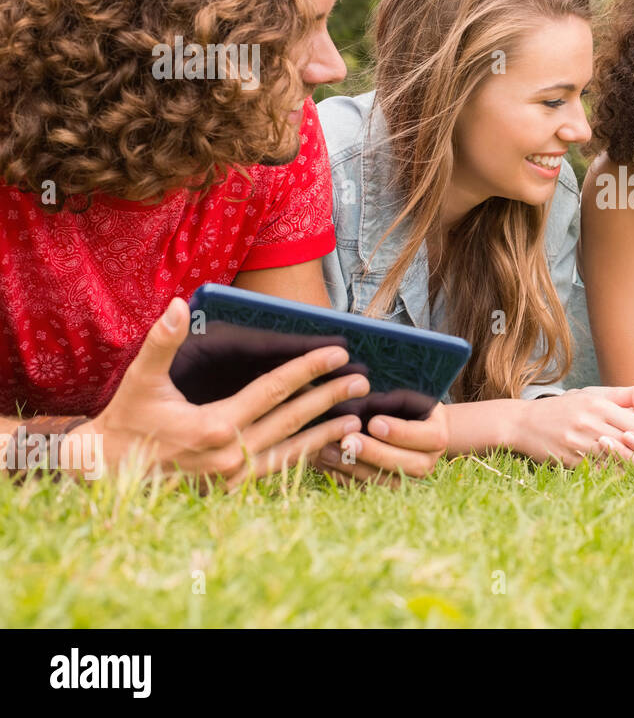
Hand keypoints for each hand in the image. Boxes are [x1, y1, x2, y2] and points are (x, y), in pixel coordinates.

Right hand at [86, 298, 365, 483]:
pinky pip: (279, 471)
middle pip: (292, 419)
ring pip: (293, 450)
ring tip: (356, 417)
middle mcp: (230, 455)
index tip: (340, 353)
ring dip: (326, 432)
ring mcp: (235, 477)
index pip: (275, 390)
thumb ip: (163, 342)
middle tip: (362, 380)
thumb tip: (179, 305)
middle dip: (330, 397)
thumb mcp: (141, 379)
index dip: (309, 369)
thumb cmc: (127, 420)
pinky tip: (328, 446)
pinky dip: (306, 457)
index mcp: (214, 425)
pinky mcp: (234, 490)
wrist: (108, 470)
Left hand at [314, 401, 449, 486]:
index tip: (373, 422)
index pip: (427, 437)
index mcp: (438, 434)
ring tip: (327, 451)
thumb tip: (365, 398)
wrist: (413, 428)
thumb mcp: (405, 396)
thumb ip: (392, 400)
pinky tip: (324, 464)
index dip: (400, 432)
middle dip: (375, 453)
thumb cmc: (405, 405)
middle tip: (347, 441)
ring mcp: (410, 479)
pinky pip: (367, 490)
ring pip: (386, 482)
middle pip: (408, 465)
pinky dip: (344, 478)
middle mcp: (429, 461)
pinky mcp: (389, 489)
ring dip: (354, 468)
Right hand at [514, 385, 633, 467]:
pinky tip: (620, 472)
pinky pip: (600, 471)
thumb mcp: (593, 395)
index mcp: (599, 405)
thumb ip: (626, 399)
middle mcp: (590, 423)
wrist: (524, 422)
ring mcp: (578, 443)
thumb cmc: (565, 408)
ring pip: (619, 460)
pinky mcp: (569, 460)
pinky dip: (614, 473)